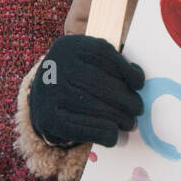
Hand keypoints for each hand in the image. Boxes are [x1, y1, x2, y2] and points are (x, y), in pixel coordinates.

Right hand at [29, 35, 144, 147]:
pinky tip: (113, 135)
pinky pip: (85, 129)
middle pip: (102, 83)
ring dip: (120, 119)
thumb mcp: (87, 60)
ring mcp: (49, 92)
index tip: (139, 83)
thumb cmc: (75, 77)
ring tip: (129, 122)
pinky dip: (105, 134)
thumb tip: (138, 81)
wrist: (41, 97)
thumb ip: (110, 63)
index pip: (103, 53)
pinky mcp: (48, 118)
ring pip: (97, 107)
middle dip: (127, 100)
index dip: (126, 70)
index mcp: (68, 46)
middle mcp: (56, 65)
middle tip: (137, 109)